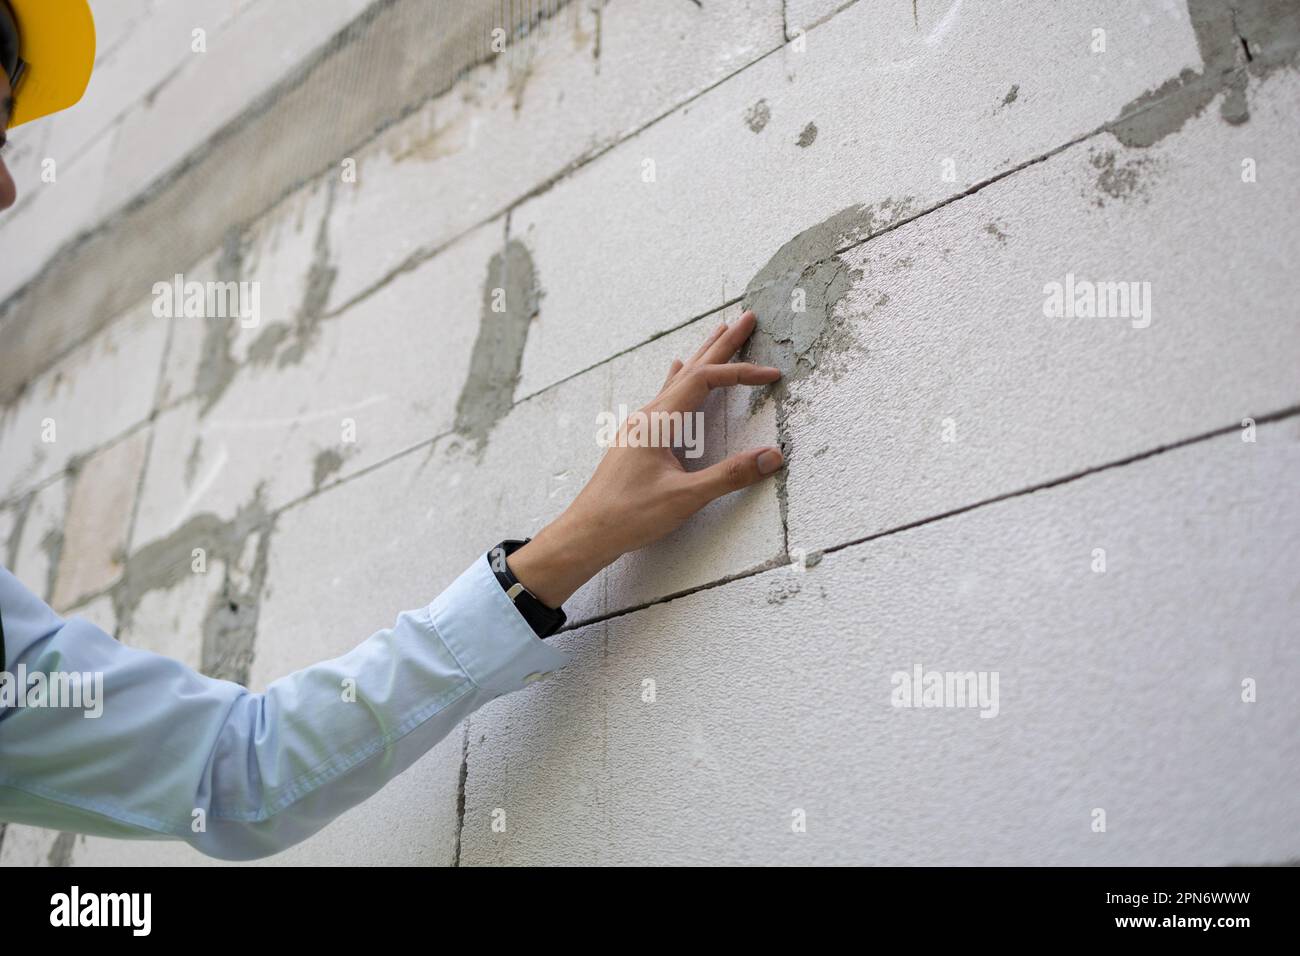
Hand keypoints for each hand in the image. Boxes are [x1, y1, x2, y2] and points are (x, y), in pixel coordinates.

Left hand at [508, 311, 783, 607]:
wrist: (586, 532)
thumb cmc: (628, 516)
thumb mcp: (684, 498)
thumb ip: (729, 476)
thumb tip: (772, 457)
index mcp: (658, 421)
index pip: (706, 380)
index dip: (742, 373)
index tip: (773, 375)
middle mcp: (648, 414)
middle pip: (692, 367)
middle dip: (722, 343)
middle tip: (748, 319)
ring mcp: (641, 424)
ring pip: (679, 378)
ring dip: (704, 356)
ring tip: (720, 334)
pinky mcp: (639, 437)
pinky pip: (666, 394)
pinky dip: (681, 377)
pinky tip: (675, 368)